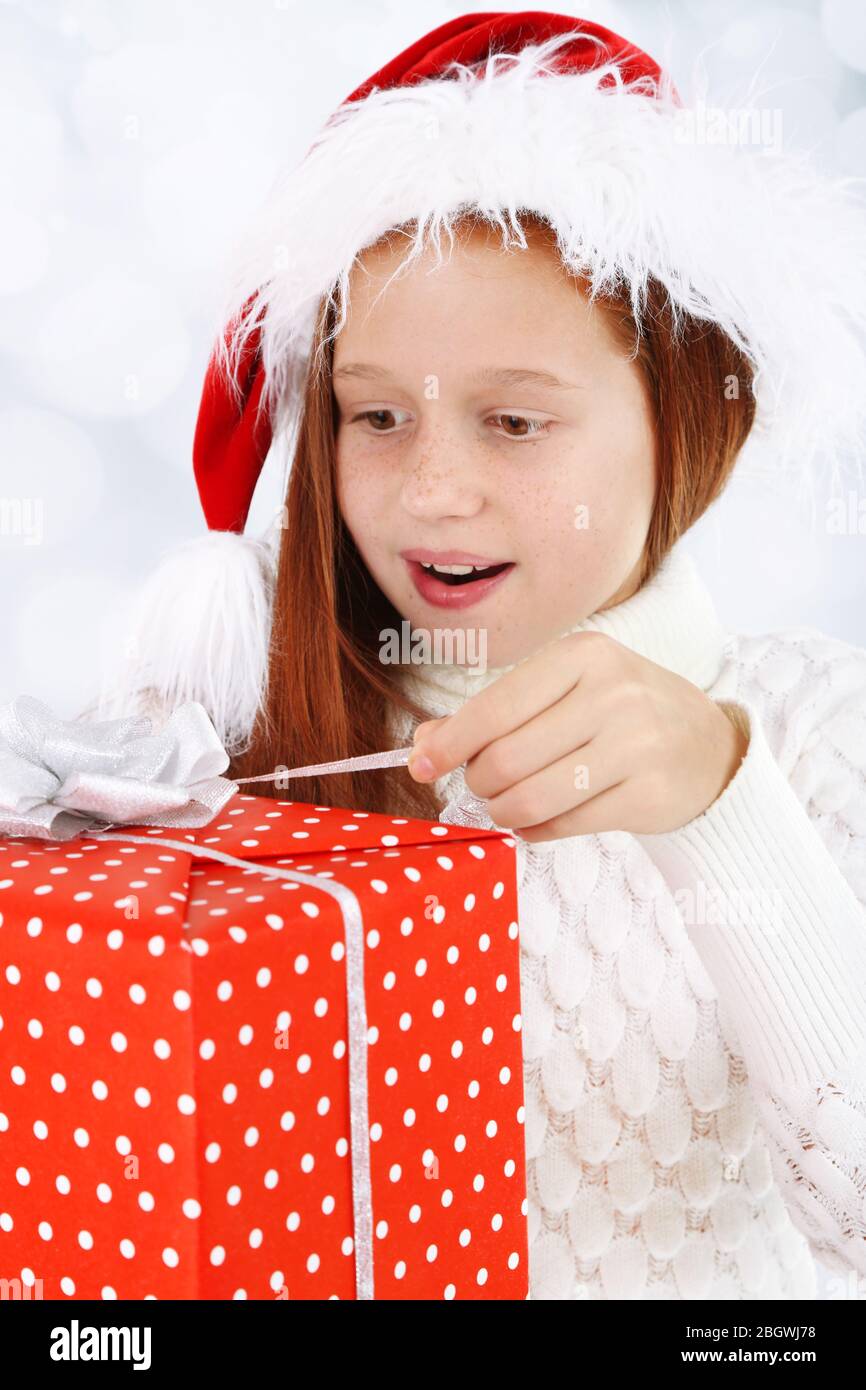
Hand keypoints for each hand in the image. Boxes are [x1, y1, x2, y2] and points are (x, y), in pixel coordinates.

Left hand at [406, 631, 748, 840]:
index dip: (449, 743)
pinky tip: (540, 819)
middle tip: (487, 784)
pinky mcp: (645, 796)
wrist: (708, 746)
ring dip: (503, 811)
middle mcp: (611, 694)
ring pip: (529, 798)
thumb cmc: (619, 714)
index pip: (494, 707)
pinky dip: (534, 830)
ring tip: (508, 804)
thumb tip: (423, 746)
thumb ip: (492, 714)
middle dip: (480, 782)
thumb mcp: (563, 692)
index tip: (421, 765)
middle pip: (505, 759)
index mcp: (582, 656)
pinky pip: (561, 826)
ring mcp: (634, 746)